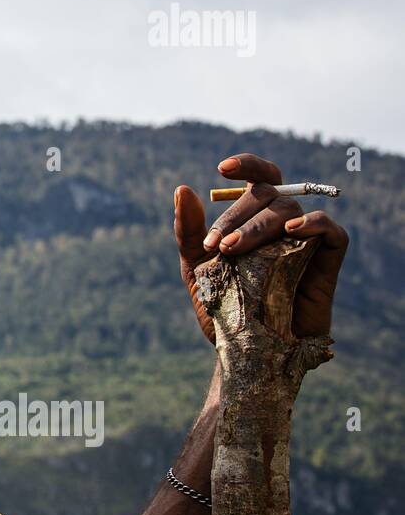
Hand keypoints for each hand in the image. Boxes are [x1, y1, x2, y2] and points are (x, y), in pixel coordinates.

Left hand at [174, 153, 348, 343]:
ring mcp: (306, 241)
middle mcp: (282, 225)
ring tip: (232, 249)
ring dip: (258, 224)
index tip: (222, 167)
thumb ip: (189, 231)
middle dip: (236, 216)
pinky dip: (313, 223)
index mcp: (254, 220)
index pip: (260, 179)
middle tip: (216, 244)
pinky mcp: (327, 261)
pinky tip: (291, 231)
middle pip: (267, 196)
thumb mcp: (197, 267)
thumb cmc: (224, 308)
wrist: (244, 350)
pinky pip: (331, 229)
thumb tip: (182, 188)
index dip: (248, 165)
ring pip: (289, 211)